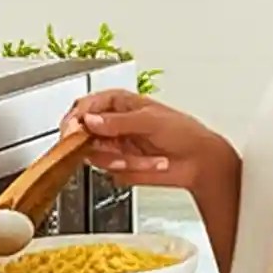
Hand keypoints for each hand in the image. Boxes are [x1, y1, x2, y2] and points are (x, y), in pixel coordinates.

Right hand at [62, 89, 224, 189]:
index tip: (74, 130)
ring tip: (139, 158)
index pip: (84, 107)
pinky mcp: (118, 164)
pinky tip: (147, 163)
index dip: (75, 119)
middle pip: (81, 133)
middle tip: (108, 148)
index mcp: (117, 103)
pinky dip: (127, 168)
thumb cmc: (183, 132)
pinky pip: (108, 169)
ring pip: (94, 154)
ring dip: (117, 159)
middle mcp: (110, 123)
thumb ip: (118, 122)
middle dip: (95, 144)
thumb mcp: (150, 121)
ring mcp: (113, 145)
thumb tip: (91, 121)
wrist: (198, 162)